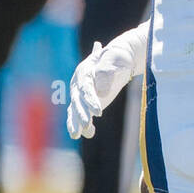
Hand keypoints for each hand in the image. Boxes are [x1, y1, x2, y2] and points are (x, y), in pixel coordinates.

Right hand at [67, 25, 147, 139]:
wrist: (118, 59)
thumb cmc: (117, 57)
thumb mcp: (113, 59)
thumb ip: (106, 72)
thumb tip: (101, 91)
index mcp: (84, 71)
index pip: (85, 89)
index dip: (91, 101)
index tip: (98, 112)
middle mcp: (79, 83)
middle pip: (78, 100)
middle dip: (82, 113)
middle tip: (87, 124)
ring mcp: (81, 94)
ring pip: (75, 109)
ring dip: (76, 122)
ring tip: (76, 135)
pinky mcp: (85, 102)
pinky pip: (79, 115)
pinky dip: (81, 125)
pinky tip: (89, 134)